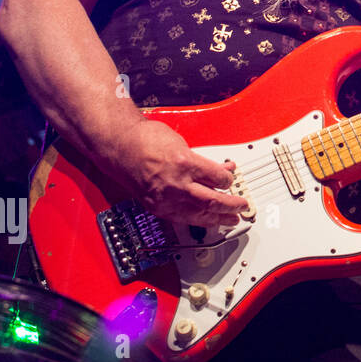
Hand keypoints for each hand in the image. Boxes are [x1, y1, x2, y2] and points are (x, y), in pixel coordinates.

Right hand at [106, 118, 248, 227]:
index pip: (218, 178)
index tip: (232, 180)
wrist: (118, 147)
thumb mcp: (181, 143)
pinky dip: (198, 220)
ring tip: (231, 219)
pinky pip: (182, 218)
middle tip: (242, 206)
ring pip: (199, 214)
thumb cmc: (145, 139)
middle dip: (231, 205)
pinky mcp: (156, 207)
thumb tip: (221, 168)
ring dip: (218, 218)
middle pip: (212, 200)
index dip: (229, 180)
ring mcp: (165, 198)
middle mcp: (176, 183)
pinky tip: (207, 221)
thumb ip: (202, 160)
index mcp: (185, 162)